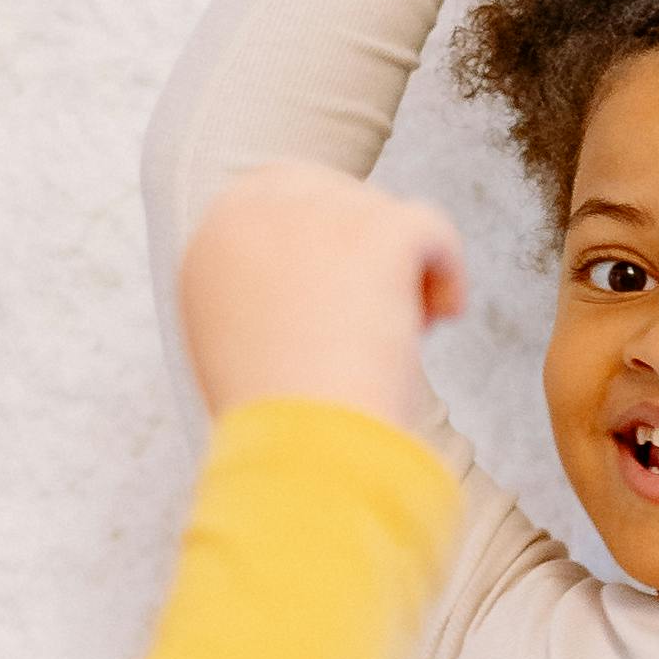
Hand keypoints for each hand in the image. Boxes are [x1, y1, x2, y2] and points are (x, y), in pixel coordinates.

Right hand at [180, 159, 464, 433]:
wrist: (301, 462)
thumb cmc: (281, 430)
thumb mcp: (243, 347)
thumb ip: (267, 292)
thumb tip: (324, 272)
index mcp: (211, 241)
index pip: (280, 196)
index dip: (327, 239)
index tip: (353, 289)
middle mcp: (251, 212)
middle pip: (339, 197)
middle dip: (369, 252)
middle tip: (379, 323)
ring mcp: (314, 214)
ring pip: (388, 217)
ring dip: (404, 277)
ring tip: (392, 346)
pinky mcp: (375, 229)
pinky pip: (431, 228)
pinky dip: (447, 274)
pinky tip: (442, 318)